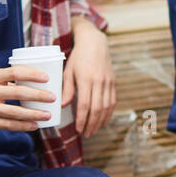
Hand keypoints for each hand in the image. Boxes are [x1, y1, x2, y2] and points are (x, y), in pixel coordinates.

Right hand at [0, 66, 54, 131]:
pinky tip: (34, 126)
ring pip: (15, 113)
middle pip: (18, 93)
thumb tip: (31, 82)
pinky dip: (23, 126)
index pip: (14, 72)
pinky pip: (9, 125)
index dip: (31, 74)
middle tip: (52, 97)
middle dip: (38, 96)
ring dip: (34, 114)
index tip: (46, 77)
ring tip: (47, 115)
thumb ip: (6, 81)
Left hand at [62, 19, 115, 136]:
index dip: (82, 119)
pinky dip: (109, 113)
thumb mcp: (68, 71)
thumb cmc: (78, 57)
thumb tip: (62, 106)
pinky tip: (104, 120)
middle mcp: (99, 82)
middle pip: (97, 109)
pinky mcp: (113, 82)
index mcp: (86, 79)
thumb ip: (67, 89)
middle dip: (91, 124)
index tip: (78, 129)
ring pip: (106, 107)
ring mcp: (108, 82)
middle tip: (86, 134)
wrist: (95, 43)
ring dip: (101, 121)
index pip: (84, 105)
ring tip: (94, 130)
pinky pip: (112, 101)